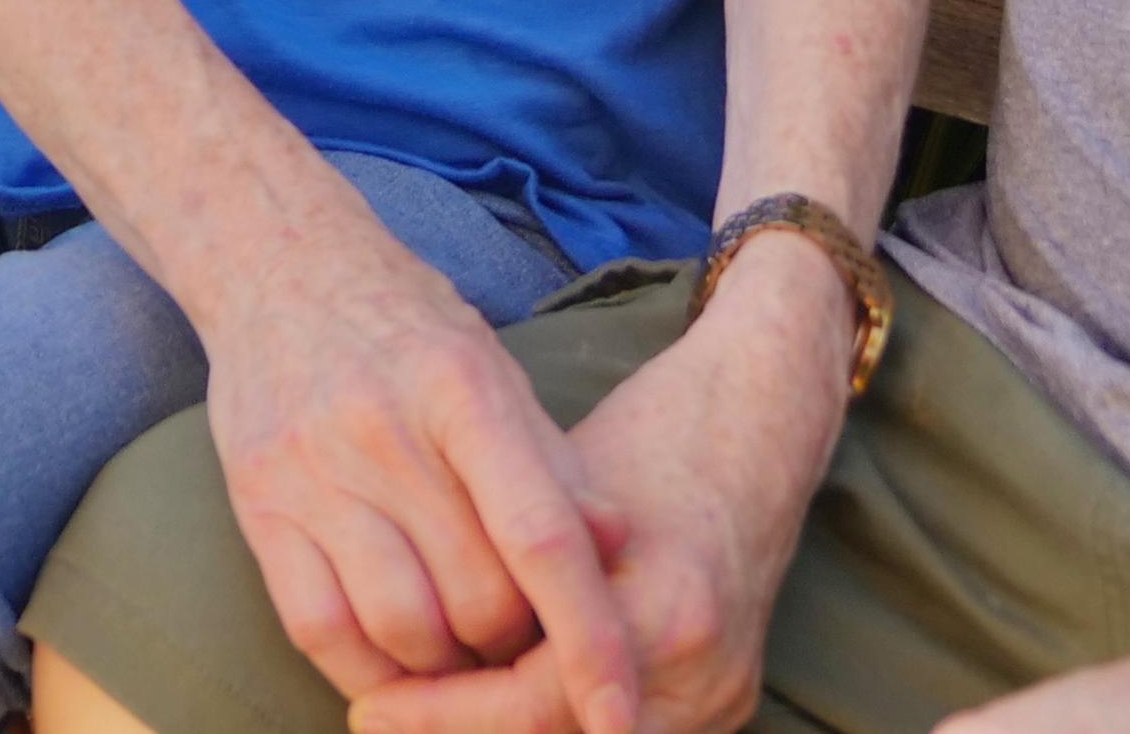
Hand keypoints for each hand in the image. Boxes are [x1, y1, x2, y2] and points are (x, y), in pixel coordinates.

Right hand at [191, 206, 642, 732]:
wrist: (276, 264)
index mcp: (460, 387)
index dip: (590, 636)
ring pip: (404, 628)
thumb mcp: (493, 366)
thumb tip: (621, 547)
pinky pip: (320, 629)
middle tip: (523, 634)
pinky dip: (369, 668)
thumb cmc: (406, 323)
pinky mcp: (258, 505)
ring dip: (449, 667)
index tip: (621, 712)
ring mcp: (312, 470)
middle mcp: (382, 429)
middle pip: (476, 597)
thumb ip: (554, 461)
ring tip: (464, 647)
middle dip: (517, 645)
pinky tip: (394, 658)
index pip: (540, 535)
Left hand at [345, 242, 851, 733]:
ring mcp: (724, 699)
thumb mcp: (553, 492)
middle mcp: (702, 673)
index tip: (370, 708)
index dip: (440, 712)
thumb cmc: (645, 440)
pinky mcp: (731, 706)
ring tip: (423, 711)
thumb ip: (494, 563)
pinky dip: (555, 726)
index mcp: (659, 610)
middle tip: (381, 719)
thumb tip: (394, 629)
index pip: (529, 704)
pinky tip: (491, 705)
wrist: (760, 427)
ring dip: (506, 733)